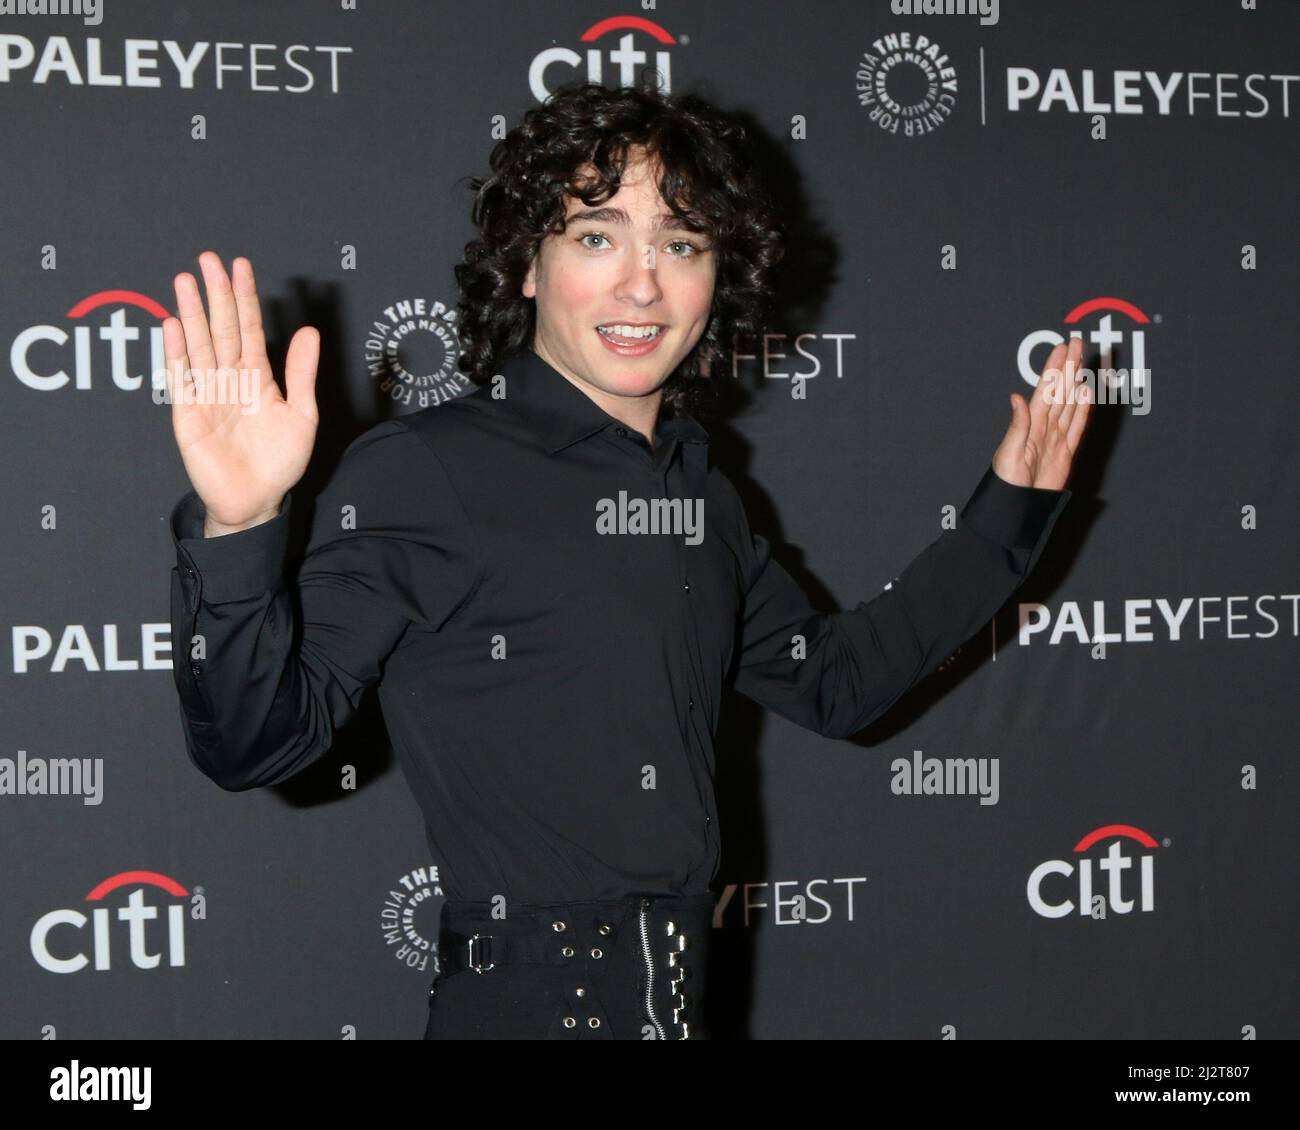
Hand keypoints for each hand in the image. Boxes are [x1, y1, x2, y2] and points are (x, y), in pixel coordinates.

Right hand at [163, 252, 319, 532]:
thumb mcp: (302, 415)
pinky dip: (177, 352)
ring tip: (186, 280)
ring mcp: (207, 394)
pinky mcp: (188, 415)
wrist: (257, 500)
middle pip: (222, 328)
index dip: (245, 297)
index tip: (240, 266)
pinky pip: (182, 379)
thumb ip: (302, 373)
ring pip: (199, 346)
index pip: (249, 328)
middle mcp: (229, 379)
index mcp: (257, 377)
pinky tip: (174, 325)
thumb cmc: (280, 461)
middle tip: (209, 258)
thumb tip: (309, 331)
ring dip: (192, 313)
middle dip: (216, 294)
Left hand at [991, 335, 1091, 490]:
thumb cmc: (1006, 483)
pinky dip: (1083, 411)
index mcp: (1029, 425)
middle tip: (1078, 344)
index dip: (1055, 368)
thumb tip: (1017, 397)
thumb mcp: (1009, 453)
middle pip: (1061, 391)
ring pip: (1070, 404)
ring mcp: (1056, 439)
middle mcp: (1043, 428)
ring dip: (1077, 383)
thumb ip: (1018, 425)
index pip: (1046, 390)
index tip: (1063, 348)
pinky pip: (1076, 427)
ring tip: (1083, 363)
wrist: (1017, 507)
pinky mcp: (1065, 453)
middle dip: (1069, 367)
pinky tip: (1086, 394)